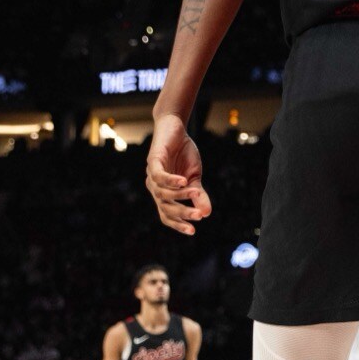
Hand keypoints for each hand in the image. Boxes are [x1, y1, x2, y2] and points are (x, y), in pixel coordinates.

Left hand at [146, 113, 211, 235]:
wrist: (175, 128)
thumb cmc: (183, 153)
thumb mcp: (195, 176)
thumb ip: (198, 195)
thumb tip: (207, 214)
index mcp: (164, 194)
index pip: (167, 215)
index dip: (178, 224)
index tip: (193, 231)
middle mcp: (154, 188)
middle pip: (166, 207)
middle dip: (182, 213)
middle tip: (199, 216)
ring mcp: (152, 175)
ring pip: (163, 194)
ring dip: (180, 196)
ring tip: (196, 193)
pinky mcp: (153, 161)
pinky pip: (160, 176)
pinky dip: (171, 181)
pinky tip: (184, 182)